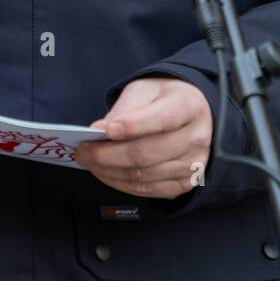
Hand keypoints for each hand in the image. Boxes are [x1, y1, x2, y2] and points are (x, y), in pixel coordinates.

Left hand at [74, 76, 211, 199]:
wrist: (192, 114)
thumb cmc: (164, 99)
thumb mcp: (145, 89)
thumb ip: (125, 108)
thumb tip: (100, 131)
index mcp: (189, 107)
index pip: (161, 119)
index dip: (131, 126)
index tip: (104, 130)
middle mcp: (196, 138)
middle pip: (147, 153)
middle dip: (108, 155)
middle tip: (83, 151)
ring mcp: (193, 165)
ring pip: (144, 175)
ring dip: (110, 172)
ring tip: (90, 162)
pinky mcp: (185, 183)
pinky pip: (148, 190)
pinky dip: (122, 184)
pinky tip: (107, 173)